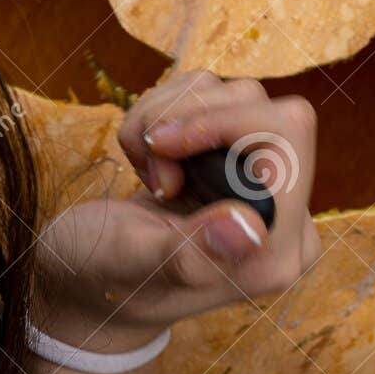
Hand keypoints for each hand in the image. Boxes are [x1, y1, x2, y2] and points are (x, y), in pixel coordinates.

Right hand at [34, 71, 320, 353]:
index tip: (162, 145)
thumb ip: (191, 253)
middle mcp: (283, 219)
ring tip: (144, 166)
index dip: (221, 120)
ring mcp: (263, 188)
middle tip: (150, 163)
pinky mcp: (239, 163)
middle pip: (261, 106)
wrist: (87, 276)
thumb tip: (249, 228)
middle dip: (191, 116)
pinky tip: (151, 161)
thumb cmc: (103, 277)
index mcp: (274, 252)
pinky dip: (169, 113)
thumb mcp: (133, 262)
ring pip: (235, 96)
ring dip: (171, 114)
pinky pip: (216, 98)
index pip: (287, 133)